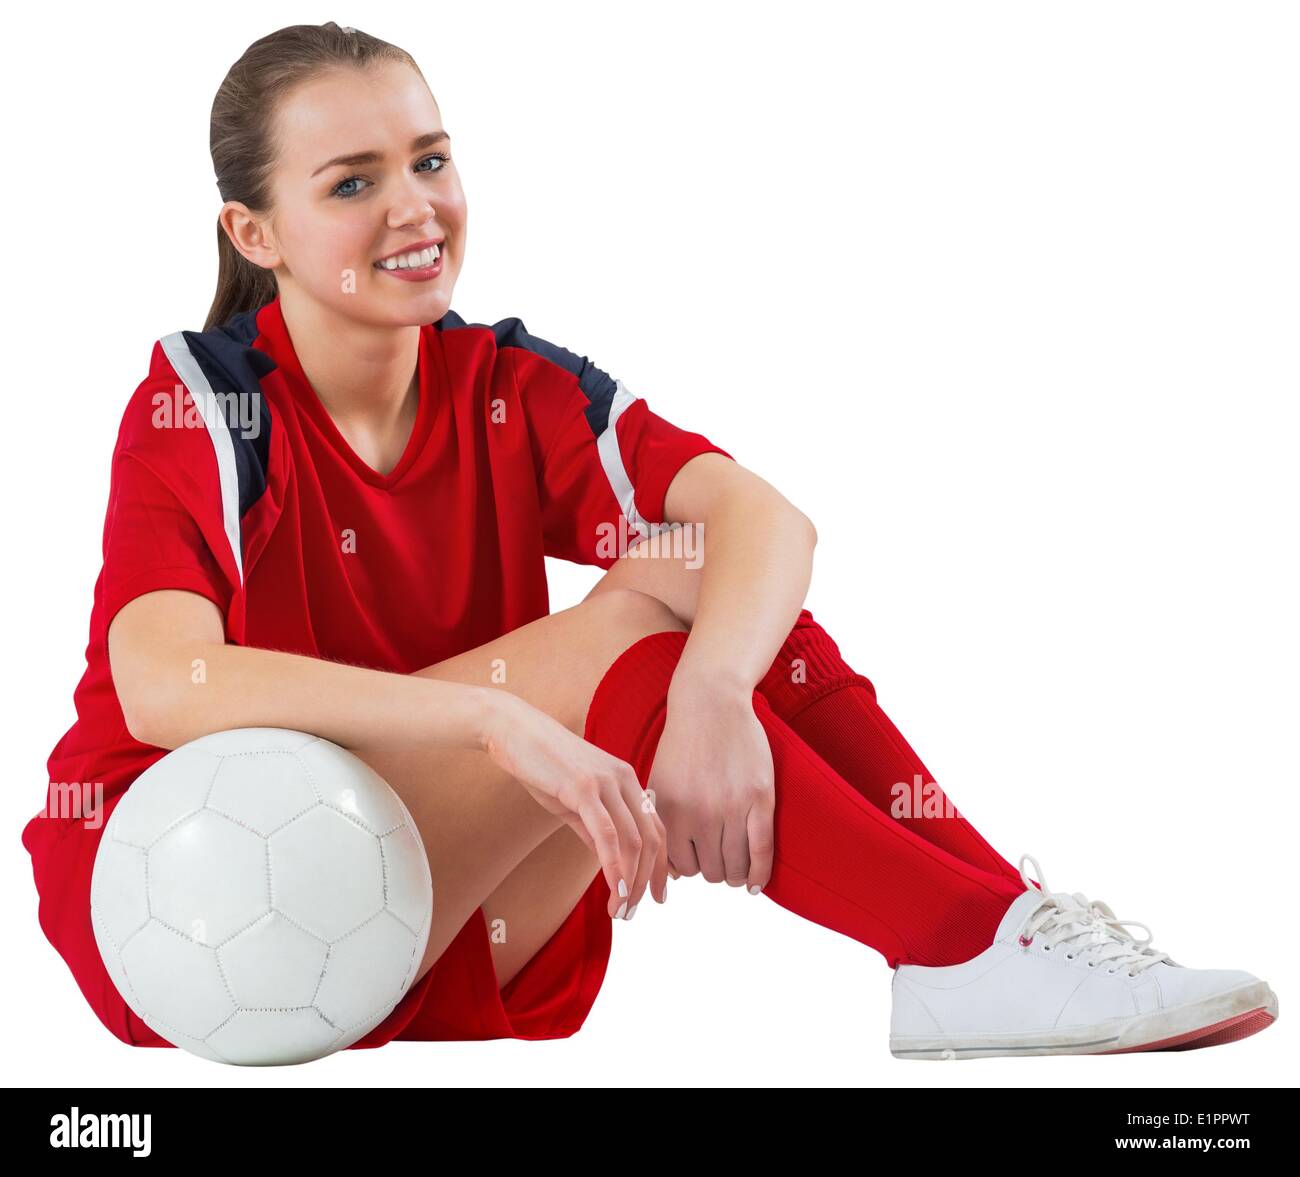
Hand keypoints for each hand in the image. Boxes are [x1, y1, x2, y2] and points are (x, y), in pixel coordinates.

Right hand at [481, 692, 667, 916]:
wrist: (513, 730)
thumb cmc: (541, 764)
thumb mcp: (574, 800)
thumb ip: (593, 828)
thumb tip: (606, 859)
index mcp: (627, 780)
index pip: (656, 829)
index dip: (660, 866)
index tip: (654, 896)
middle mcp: (625, 779)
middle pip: (651, 839)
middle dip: (646, 881)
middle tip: (632, 912)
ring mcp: (606, 782)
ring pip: (633, 841)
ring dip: (629, 882)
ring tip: (620, 911)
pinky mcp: (583, 788)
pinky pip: (607, 834)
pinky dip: (614, 866)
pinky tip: (613, 889)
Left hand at [648, 677, 773, 892]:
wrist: (710, 702)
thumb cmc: (683, 744)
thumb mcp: (660, 783)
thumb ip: (663, 826)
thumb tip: (672, 874)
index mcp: (669, 812)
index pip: (681, 867)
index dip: (690, 867)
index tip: (697, 861)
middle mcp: (698, 815)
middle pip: (711, 870)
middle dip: (714, 869)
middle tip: (720, 858)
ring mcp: (731, 808)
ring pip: (735, 866)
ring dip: (736, 872)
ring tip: (737, 865)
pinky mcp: (759, 799)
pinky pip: (761, 851)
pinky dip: (760, 874)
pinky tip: (757, 884)